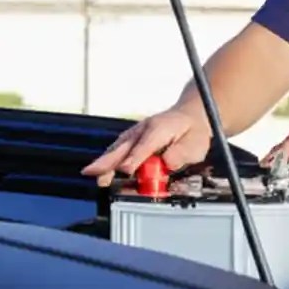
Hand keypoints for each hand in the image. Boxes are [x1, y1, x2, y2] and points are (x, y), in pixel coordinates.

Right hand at [80, 107, 210, 187]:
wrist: (190, 115)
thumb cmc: (193, 131)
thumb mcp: (195, 145)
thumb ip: (181, 155)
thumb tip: (167, 164)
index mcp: (159, 129)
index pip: (144, 146)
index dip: (135, 159)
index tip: (125, 170)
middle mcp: (143, 129)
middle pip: (123, 146)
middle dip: (108, 160)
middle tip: (93, 172)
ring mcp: (136, 133)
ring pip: (117, 147)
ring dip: (105, 161)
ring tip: (93, 173)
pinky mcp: (133, 139)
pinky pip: (119, 149)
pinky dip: (110, 159)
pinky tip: (102, 169)